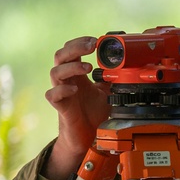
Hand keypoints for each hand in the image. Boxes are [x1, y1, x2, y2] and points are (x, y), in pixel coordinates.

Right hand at [42, 36, 111, 179]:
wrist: (89, 138)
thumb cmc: (96, 114)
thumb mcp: (109, 92)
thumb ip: (112, 78)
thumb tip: (126, 64)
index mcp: (78, 74)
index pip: (72, 51)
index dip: (80, 42)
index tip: (95, 41)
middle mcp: (68, 81)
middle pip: (60, 56)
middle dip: (75, 48)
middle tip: (91, 46)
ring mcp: (63, 93)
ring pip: (55, 72)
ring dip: (71, 66)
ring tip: (88, 67)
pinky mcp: (61, 108)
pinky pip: (53, 95)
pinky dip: (62, 90)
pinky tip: (74, 89)